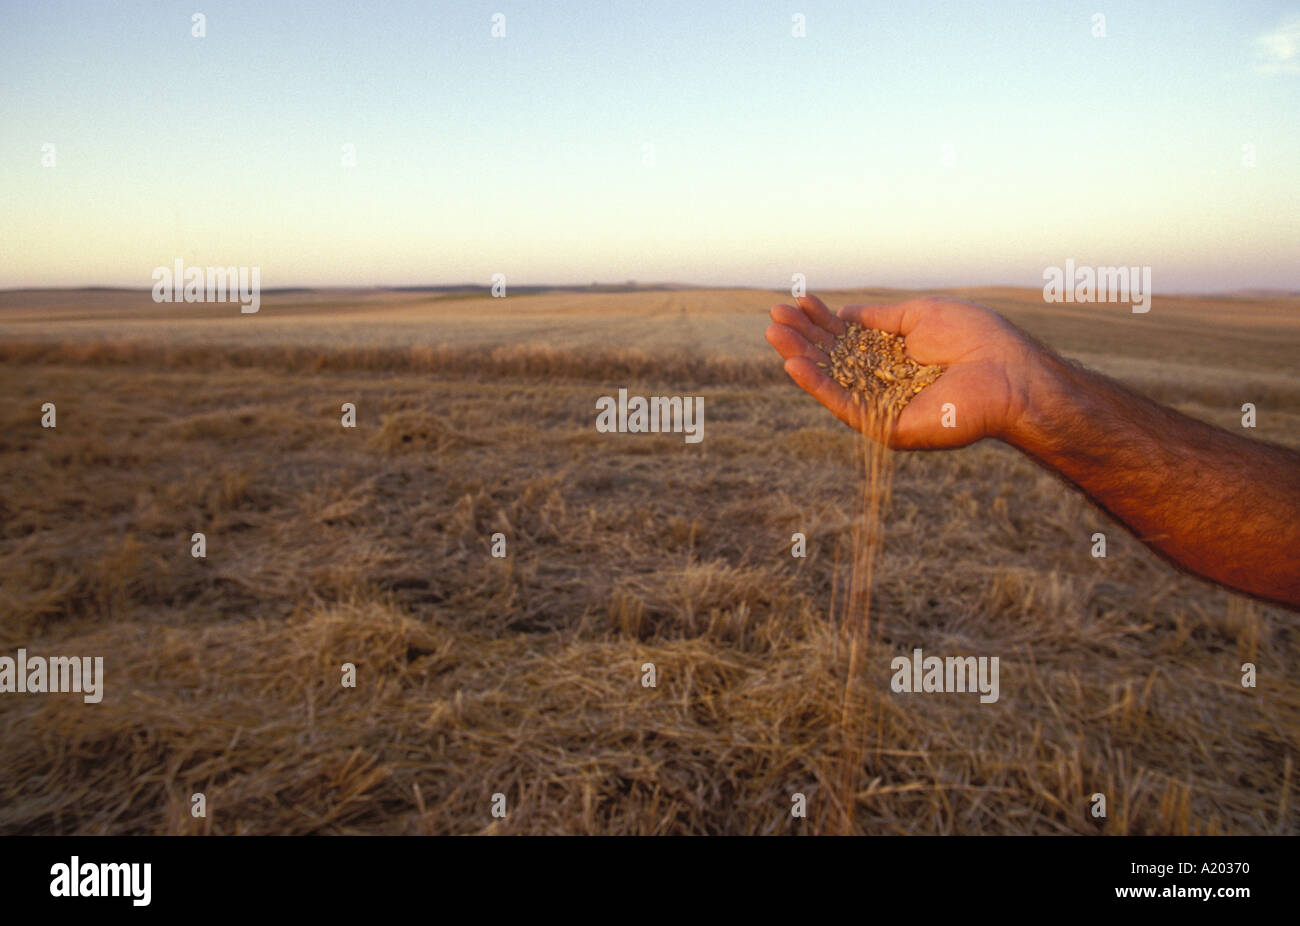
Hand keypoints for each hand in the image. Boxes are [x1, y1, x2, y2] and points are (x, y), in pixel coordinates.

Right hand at [765, 294, 1039, 448]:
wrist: (1007, 372)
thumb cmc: (975, 339)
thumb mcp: (919, 315)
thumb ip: (880, 318)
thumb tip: (844, 314)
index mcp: (893, 357)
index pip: (847, 338)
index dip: (820, 320)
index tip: (796, 301)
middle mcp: (883, 383)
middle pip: (833, 359)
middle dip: (802, 337)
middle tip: (773, 316)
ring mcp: (882, 407)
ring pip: (831, 382)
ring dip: (800, 358)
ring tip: (774, 335)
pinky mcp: (885, 427)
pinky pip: (844, 406)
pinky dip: (818, 386)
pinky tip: (794, 364)